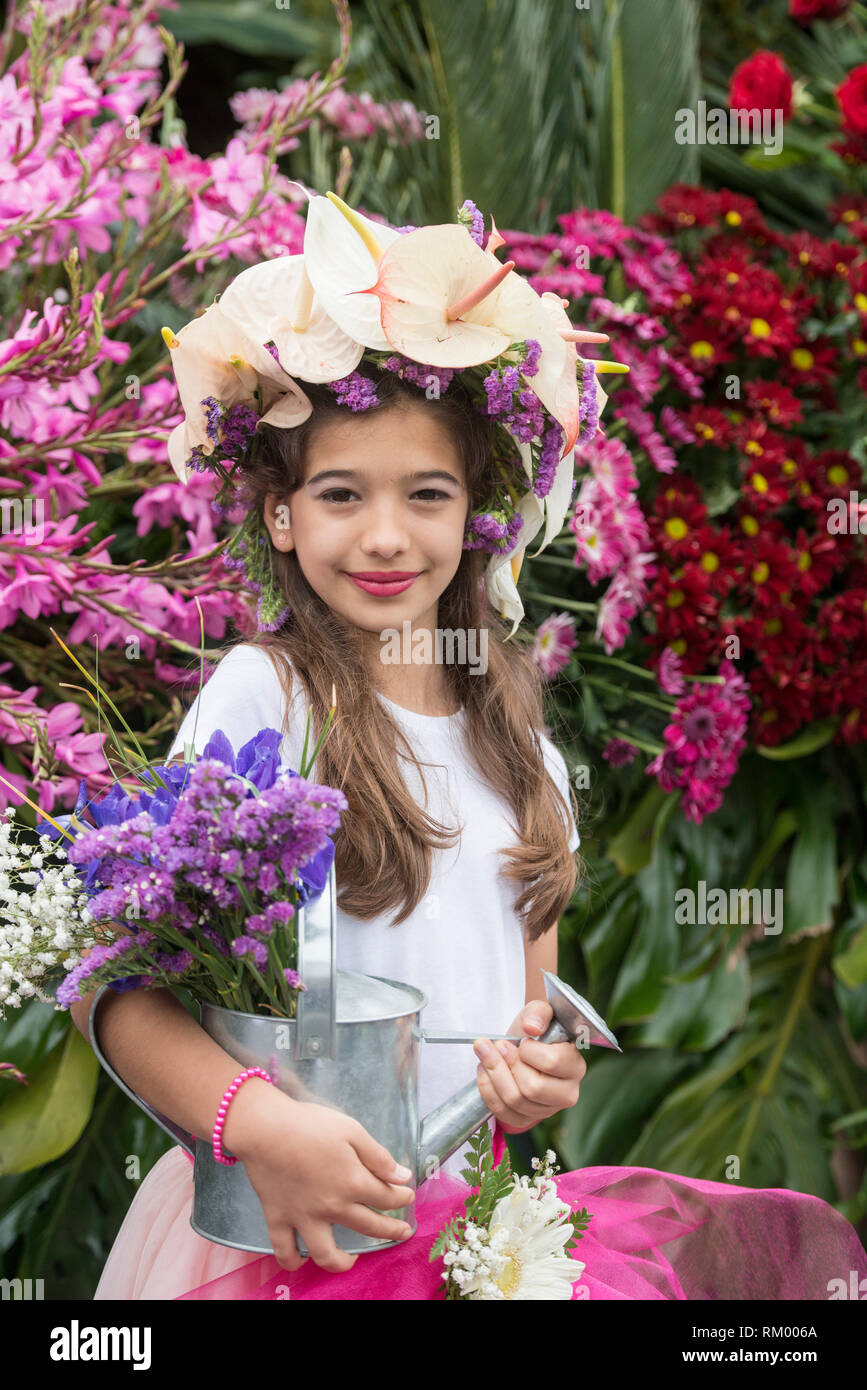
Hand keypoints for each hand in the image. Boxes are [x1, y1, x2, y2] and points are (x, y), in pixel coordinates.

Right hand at [224, 1084, 415, 1273]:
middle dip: (391, 1230)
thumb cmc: (310, 1124)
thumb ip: (378, 1157)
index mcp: (353, 1183)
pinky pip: (284, 1251)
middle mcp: (331, 1207)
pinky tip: (301, 1262)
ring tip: (353, 1260)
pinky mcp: (279, 1219)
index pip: (387, 1197)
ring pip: (326, 1254)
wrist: (265, 1128)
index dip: (402, 1196)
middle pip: (369, 1227)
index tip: (408, 1193)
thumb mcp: (352, 1130)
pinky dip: (292, 1261)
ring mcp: (304, 1218)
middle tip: (403, 1231)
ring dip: (343, 1262)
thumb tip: (402, 1177)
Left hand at [473, 999, 585, 1134]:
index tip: (521, 1040)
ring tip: (485, 1053)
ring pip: (514, 1100)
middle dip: (506, 1063)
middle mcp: (567, 1093)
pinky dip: (487, 1089)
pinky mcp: (527, 1119)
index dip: (528, 1050)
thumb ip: (538, 1013)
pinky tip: (484, 1071)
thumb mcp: (537, 1013)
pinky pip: (502, 1112)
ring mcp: (547, 1110)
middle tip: (497, 1045)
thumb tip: (531, 1027)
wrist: (520, 1049)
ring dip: (492, 1074)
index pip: (551, 1062)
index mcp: (575, 1066)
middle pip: (531, 1088)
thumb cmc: (534, 1034)